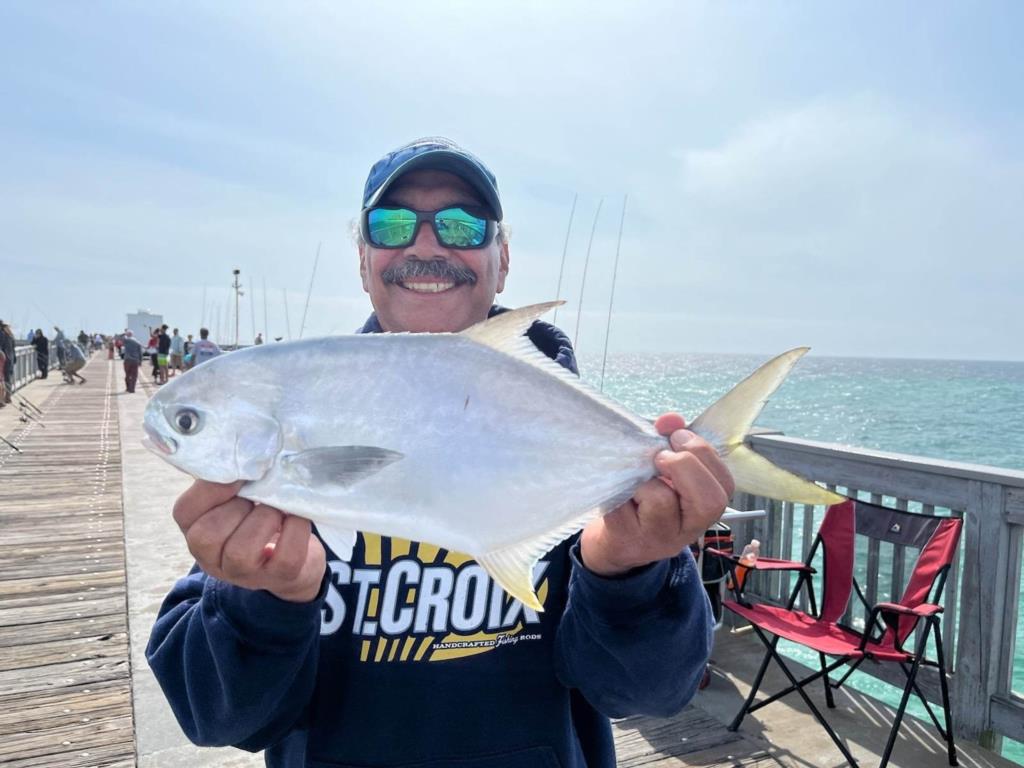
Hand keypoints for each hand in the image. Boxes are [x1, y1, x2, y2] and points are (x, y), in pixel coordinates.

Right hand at [172, 480, 325, 602]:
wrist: (295, 558)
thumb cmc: (258, 517)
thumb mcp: (236, 498)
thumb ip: (230, 479)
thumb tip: (243, 455)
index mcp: (196, 531)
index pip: (184, 512)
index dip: (210, 489)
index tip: (238, 476)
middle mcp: (213, 559)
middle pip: (207, 535)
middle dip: (238, 506)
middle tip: (258, 496)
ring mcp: (245, 574)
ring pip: (242, 551)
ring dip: (265, 518)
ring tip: (278, 508)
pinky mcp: (281, 577)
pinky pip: (286, 555)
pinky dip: (296, 529)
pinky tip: (297, 518)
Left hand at [580, 413, 734, 576]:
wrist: (613, 536)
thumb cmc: (643, 495)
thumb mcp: (662, 468)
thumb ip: (671, 440)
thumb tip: (671, 419)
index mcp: (703, 510)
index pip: (726, 486)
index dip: (704, 454)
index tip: (677, 438)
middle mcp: (688, 530)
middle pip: (709, 501)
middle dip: (685, 465)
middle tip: (660, 455)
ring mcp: (659, 539)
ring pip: (663, 500)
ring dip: (648, 478)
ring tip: (638, 476)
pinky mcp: (627, 538)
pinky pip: (626, 503)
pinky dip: (622, 486)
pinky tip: (620, 489)